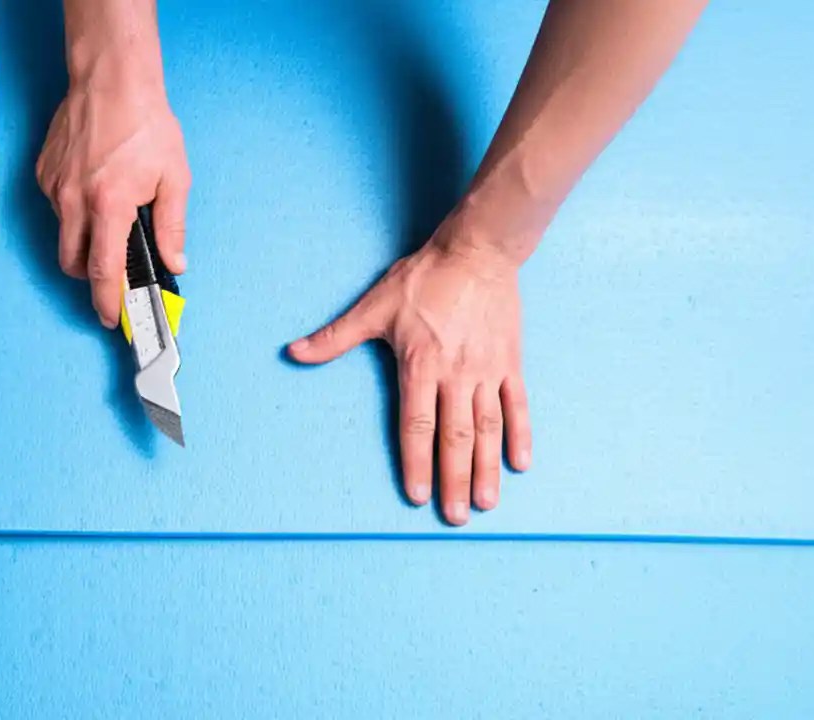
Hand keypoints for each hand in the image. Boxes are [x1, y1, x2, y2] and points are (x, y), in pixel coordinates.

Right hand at [36, 80, 190, 327]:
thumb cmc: (145, 123)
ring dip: (84, 241)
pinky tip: (96, 190)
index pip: (102, 272)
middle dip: (91, 278)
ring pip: (64, 235)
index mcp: (110, 205)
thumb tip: (175, 262)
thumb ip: (172, 226)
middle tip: (112, 275)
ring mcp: (55, 187)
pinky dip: (74, 211)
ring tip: (110, 217)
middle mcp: (75, 200)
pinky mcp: (44, 173)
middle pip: (72, 264)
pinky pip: (57, 208)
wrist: (111, 81)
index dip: (106, 302)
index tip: (111, 318)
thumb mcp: (174, 177)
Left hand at [288, 209, 532, 525]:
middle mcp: (455, 374)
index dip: (417, 462)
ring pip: (488, 428)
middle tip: (455, 517)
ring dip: (487, 468)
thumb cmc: (423, 279)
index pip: (417, 425)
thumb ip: (335, 336)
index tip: (417, 496)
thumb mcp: (373, 305)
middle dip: (453, 479)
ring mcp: (486, 370)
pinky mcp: (509, 362)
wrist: (477, 251)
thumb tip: (294, 352)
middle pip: (455, 437)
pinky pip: (516, 404)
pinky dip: (519, 434)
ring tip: (486, 502)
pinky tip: (520, 464)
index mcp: (420, 365)